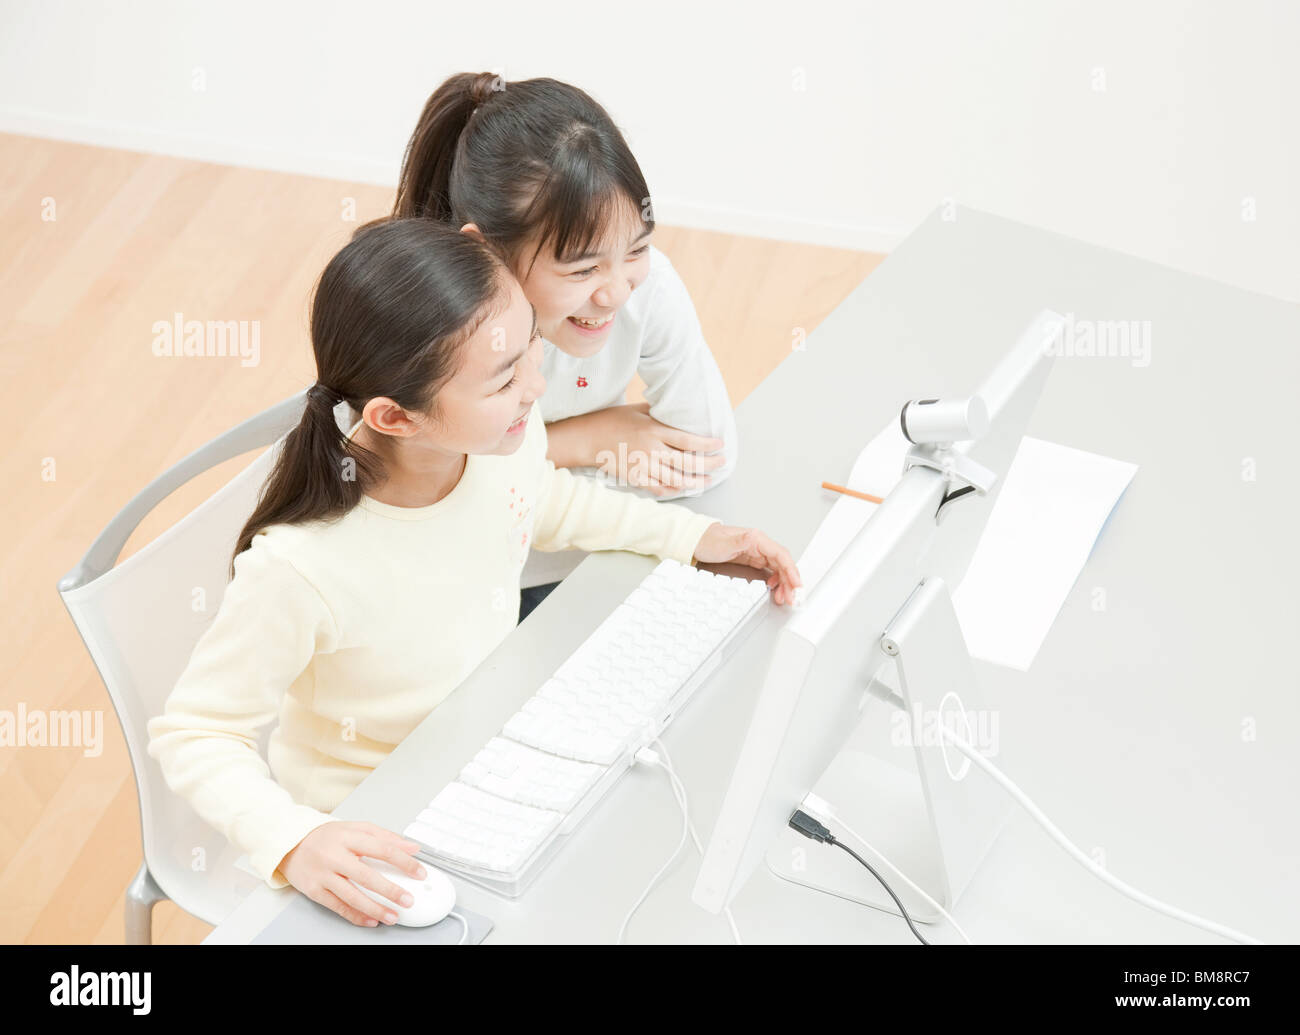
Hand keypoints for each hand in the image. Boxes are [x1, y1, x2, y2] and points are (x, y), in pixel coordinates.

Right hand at [279, 821, 426, 926]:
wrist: (290, 844)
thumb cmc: (327, 837)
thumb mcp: (356, 828)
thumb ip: (385, 836)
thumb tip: (412, 847)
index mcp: (349, 836)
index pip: (382, 849)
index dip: (404, 862)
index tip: (419, 872)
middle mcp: (335, 855)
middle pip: (367, 875)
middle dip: (390, 890)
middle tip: (408, 899)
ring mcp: (323, 874)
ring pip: (352, 895)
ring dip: (375, 908)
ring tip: (393, 915)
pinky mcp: (314, 890)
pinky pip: (338, 906)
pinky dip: (356, 916)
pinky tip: (371, 920)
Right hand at [590, 403, 725, 496]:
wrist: (588, 438)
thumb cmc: (612, 420)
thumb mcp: (638, 410)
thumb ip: (659, 413)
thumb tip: (679, 410)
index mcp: (654, 430)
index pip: (688, 441)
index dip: (707, 445)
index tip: (720, 445)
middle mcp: (651, 450)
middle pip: (687, 463)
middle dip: (709, 465)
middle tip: (721, 463)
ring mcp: (643, 466)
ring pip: (676, 480)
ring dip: (696, 481)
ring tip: (707, 480)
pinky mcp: (635, 478)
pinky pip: (659, 489)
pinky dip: (673, 490)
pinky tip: (682, 488)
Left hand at [692, 523, 801, 604]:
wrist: (697, 542)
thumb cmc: (709, 541)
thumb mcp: (722, 543)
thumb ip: (739, 541)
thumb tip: (754, 536)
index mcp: (756, 539)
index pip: (781, 555)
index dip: (791, 570)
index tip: (796, 584)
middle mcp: (760, 545)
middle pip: (783, 564)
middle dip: (790, 582)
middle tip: (792, 597)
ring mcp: (758, 553)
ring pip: (779, 569)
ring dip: (784, 584)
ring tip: (784, 597)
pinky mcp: (754, 560)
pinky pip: (771, 571)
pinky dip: (776, 582)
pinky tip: (774, 589)